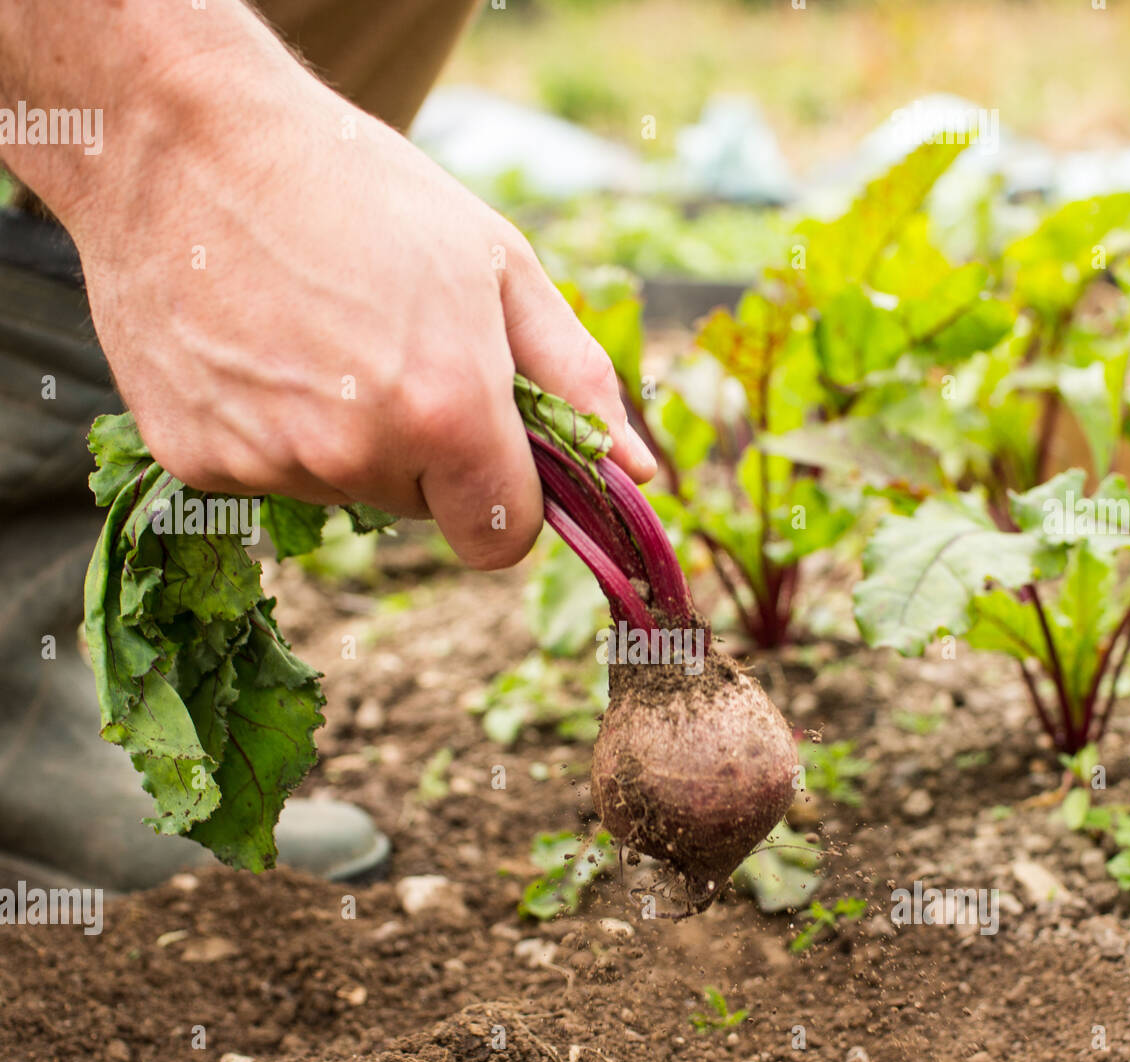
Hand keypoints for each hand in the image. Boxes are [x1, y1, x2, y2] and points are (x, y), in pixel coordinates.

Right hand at [19, 1, 654, 567]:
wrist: (180, 140)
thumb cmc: (360, 191)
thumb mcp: (497, 265)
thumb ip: (576, 380)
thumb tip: (637, 471)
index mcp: (447, 412)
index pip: (503, 540)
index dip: (510, 502)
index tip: (493, 454)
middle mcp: (357, 455)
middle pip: (423, 512)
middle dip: (427, 454)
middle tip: (392, 352)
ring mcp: (270, 462)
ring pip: (346, 491)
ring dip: (349, 438)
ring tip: (319, 338)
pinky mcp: (199, 460)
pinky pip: (271, 474)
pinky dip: (275, 430)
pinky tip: (259, 349)